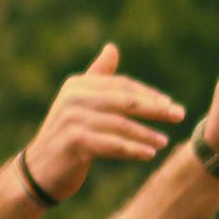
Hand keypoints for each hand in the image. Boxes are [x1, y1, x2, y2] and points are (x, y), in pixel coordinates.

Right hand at [23, 42, 187, 205]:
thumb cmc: (66, 136)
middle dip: (155, 109)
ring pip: (121, 125)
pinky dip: (133, 149)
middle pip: (125, 101)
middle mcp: (74, 98)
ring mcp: (73, 120)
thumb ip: (97, 77)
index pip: (122, 86)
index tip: (170, 104)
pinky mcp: (74, 142)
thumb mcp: (79, 103)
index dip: (149, 95)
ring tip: (165, 141)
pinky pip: (112, 145)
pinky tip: (149, 154)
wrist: (39, 170)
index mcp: (78, 85)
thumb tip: (112, 48)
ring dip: (146, 134)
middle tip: (179, 115)